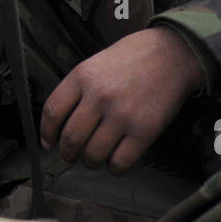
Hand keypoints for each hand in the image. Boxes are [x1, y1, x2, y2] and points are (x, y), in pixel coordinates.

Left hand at [40, 26, 202, 173]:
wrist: (173, 53)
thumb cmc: (135, 57)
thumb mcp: (97, 62)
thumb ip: (79, 89)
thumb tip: (60, 122)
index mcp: (83, 76)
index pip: (52, 112)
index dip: (47, 133)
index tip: (49, 143)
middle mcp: (99, 96)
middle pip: (70, 139)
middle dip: (68, 153)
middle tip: (72, 155)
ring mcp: (122, 115)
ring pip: (93, 155)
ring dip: (91, 161)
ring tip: (96, 156)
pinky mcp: (144, 131)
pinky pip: (119, 163)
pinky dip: (114, 167)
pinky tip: (116, 159)